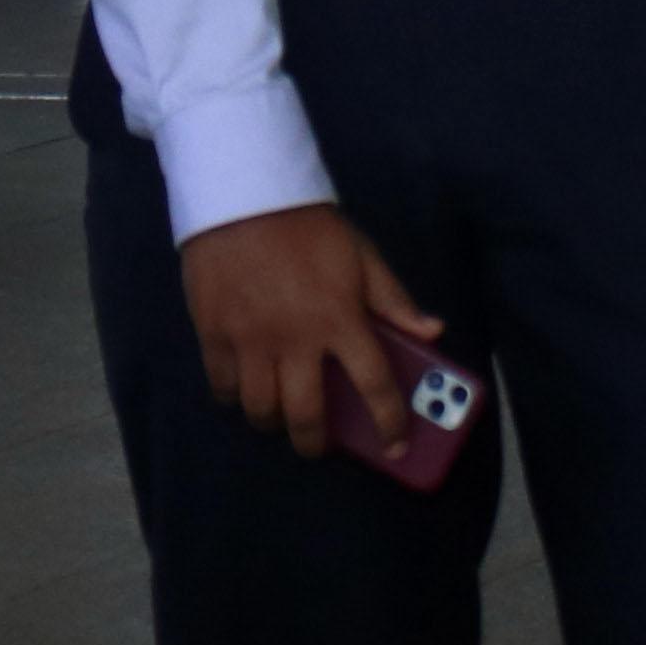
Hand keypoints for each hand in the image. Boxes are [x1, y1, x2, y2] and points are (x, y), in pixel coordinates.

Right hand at [180, 206, 444, 457]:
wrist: (244, 198)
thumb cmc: (311, 230)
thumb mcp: (363, 258)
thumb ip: (394, 300)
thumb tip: (432, 332)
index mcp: (341, 320)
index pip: (374, 385)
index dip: (389, 422)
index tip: (395, 446)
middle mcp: (295, 340)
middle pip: (305, 414)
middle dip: (316, 443)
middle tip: (321, 446)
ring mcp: (250, 340)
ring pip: (259, 408)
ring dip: (274, 423)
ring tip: (282, 420)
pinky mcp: (213, 334)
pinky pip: (223, 385)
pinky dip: (234, 398)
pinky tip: (245, 393)